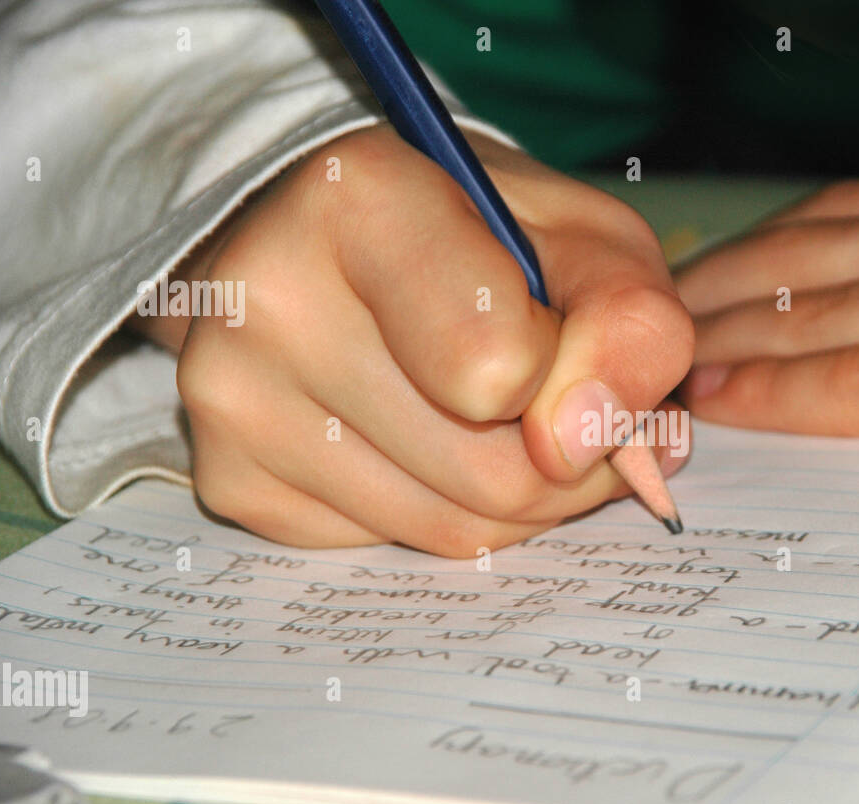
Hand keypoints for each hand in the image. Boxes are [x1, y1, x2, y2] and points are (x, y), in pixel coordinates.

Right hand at [131, 124, 692, 554]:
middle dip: (566, 462)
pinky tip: (425, 439)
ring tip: (501, 422)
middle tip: (564, 408)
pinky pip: (393, 547)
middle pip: (492, 475)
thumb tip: (594, 445)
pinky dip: (440, 511)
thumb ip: (630, 326)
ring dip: (517, 498)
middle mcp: (267, 299)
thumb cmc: (477, 233)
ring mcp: (232, 399)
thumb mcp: (588, 242)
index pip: (499, 368)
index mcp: (356, 201)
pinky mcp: (229, 477)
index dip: (571, 373)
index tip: (557, 336)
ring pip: (452, 530)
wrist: (333, 239)